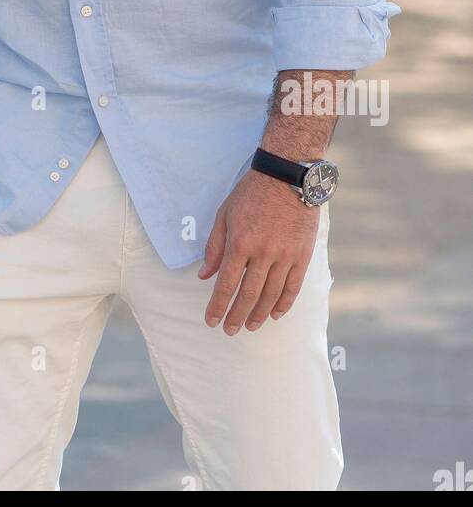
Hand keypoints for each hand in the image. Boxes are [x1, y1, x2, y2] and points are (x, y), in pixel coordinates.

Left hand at [198, 169, 319, 333]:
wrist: (286, 176)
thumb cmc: (251, 193)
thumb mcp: (224, 214)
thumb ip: (214, 246)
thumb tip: (204, 275)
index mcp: (240, 243)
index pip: (226, 284)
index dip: (218, 306)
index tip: (211, 321)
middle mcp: (262, 253)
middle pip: (248, 294)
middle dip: (237, 316)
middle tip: (230, 330)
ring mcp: (285, 255)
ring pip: (271, 295)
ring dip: (259, 314)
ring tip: (251, 326)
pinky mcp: (302, 254)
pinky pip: (293, 286)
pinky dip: (284, 303)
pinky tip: (275, 313)